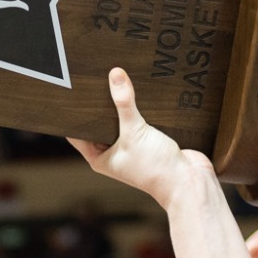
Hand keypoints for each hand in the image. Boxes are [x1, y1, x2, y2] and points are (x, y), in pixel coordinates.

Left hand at [69, 68, 213, 208]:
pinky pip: (140, 119)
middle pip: (100, 123)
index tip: (69, 93)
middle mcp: (113, 152)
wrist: (188, 181)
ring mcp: (131, 146)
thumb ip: (124, 103)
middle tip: (94, 79)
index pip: (77, 133)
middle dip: (99, 105)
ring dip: (121, 104)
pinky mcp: (149, 139)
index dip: (72, 115)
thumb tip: (115, 76)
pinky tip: (139, 90)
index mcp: (99, 157)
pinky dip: (139, 108)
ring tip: (115, 79)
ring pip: (121, 119)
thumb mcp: (134, 132)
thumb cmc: (155, 169)